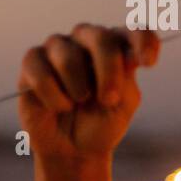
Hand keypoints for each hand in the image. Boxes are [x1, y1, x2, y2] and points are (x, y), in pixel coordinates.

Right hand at [17, 24, 159, 159]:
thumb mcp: (124, 102)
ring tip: (80, 102)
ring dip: (78, 87)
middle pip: (101, 37)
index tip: (148, 63)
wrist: (75, 148)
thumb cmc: (103, 122)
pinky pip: (41, 71)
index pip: (135, 32)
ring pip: (68, 56)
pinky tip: (60, 107)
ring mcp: (59, 48)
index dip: (143, 42)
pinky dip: (53, 95)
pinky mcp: (33, 62)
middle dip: (108, 70)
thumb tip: (127, 53)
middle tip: (108, 99)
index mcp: (118, 47)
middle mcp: (88, 40)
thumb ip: (126, 77)